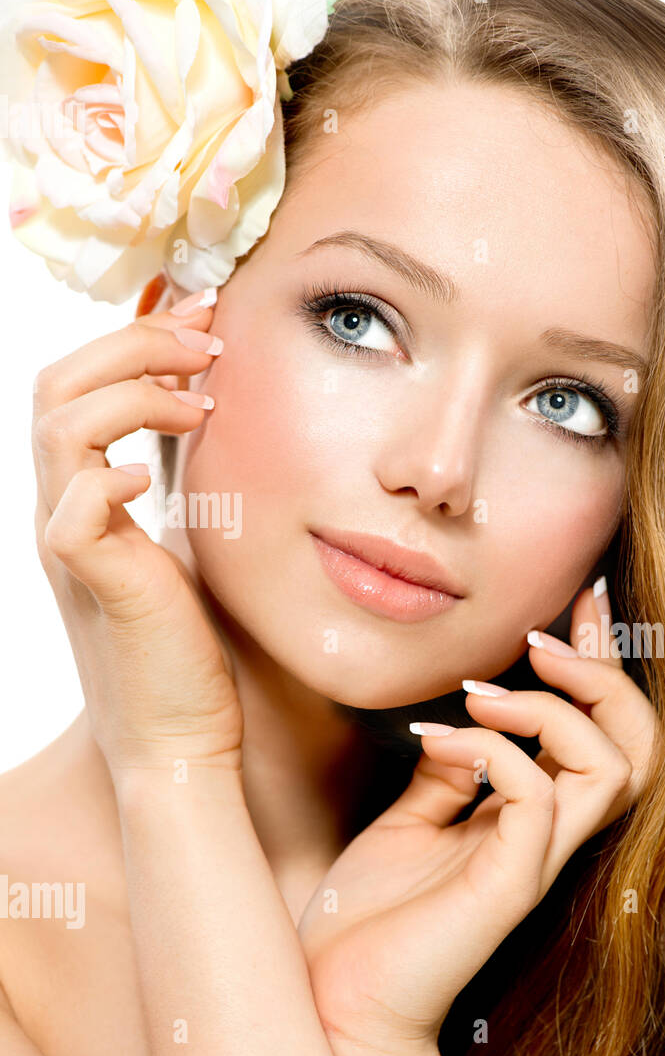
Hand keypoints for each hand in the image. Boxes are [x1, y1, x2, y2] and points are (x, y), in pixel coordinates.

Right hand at [31, 286, 243, 776]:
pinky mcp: (96, 585)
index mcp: (85, 494)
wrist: (181, 735)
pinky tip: (152, 475)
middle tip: (213, 339)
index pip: (80, 384)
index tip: (207, 320)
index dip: (135, 338)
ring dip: (133, 391)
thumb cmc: (190, 644)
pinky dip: (106, 478)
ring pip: (58, 426)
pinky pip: (72, 513)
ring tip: (204, 400)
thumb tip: (216, 423)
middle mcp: (65, 510)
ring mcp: (72, 547)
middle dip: (136, 343)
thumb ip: (184, 486)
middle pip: (57, 383)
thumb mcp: (190, 544)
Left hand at [298, 585, 658, 1055]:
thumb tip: (457, 728)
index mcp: (535, 820)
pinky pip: (536, 798)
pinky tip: (435, 742)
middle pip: (643, 749)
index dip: (603, 662)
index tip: (587, 598)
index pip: (601, 732)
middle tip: (543, 638)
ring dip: (553, 709)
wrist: (334, 1003)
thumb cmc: (369, 922)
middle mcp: (552, 838)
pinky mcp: (510, 886)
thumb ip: (449, 776)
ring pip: (614, 768)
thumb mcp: (408, 823)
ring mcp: (537, 863)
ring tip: (483, 691)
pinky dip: (493, 751)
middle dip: (606, 679)